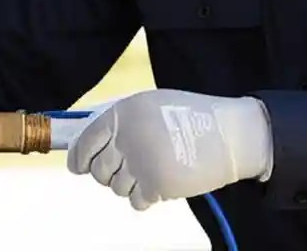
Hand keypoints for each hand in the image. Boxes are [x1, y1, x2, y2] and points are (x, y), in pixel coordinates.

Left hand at [66, 89, 272, 210]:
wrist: (229, 135)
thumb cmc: (189, 117)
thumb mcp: (151, 105)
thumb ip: (121, 122)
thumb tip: (88, 145)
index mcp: (123, 113)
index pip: (85, 141)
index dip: (78, 158)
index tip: (78, 166)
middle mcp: (127, 136)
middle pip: (99, 170)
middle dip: (109, 174)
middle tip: (129, 168)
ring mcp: (141, 162)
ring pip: (117, 188)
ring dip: (132, 184)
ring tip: (154, 170)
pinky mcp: (156, 185)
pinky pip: (137, 201)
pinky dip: (147, 197)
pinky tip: (163, 182)